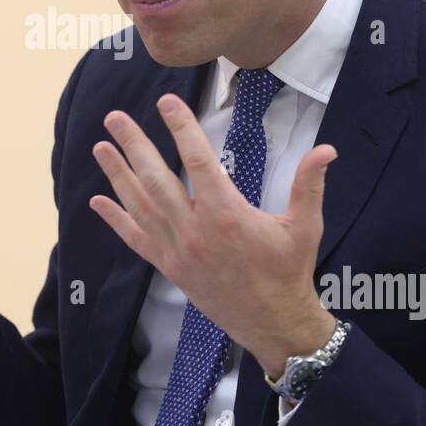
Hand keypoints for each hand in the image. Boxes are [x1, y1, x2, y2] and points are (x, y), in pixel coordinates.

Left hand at [88, 93, 336, 377]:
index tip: (166, 102)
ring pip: (140, 205)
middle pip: (156, 178)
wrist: (273, 323)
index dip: (181, 128)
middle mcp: (195, 230)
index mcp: (227, 214)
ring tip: (100, 146)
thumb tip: (327, 149)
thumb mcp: (305, 226)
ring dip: (117, 174)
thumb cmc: (289, 271)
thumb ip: (309, 184)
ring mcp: (177, 250)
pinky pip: (136, 239)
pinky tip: (97, 202)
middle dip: (134, 145)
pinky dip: (116, 220)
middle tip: (115, 117)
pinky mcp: (169, 267)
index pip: (198, 160)